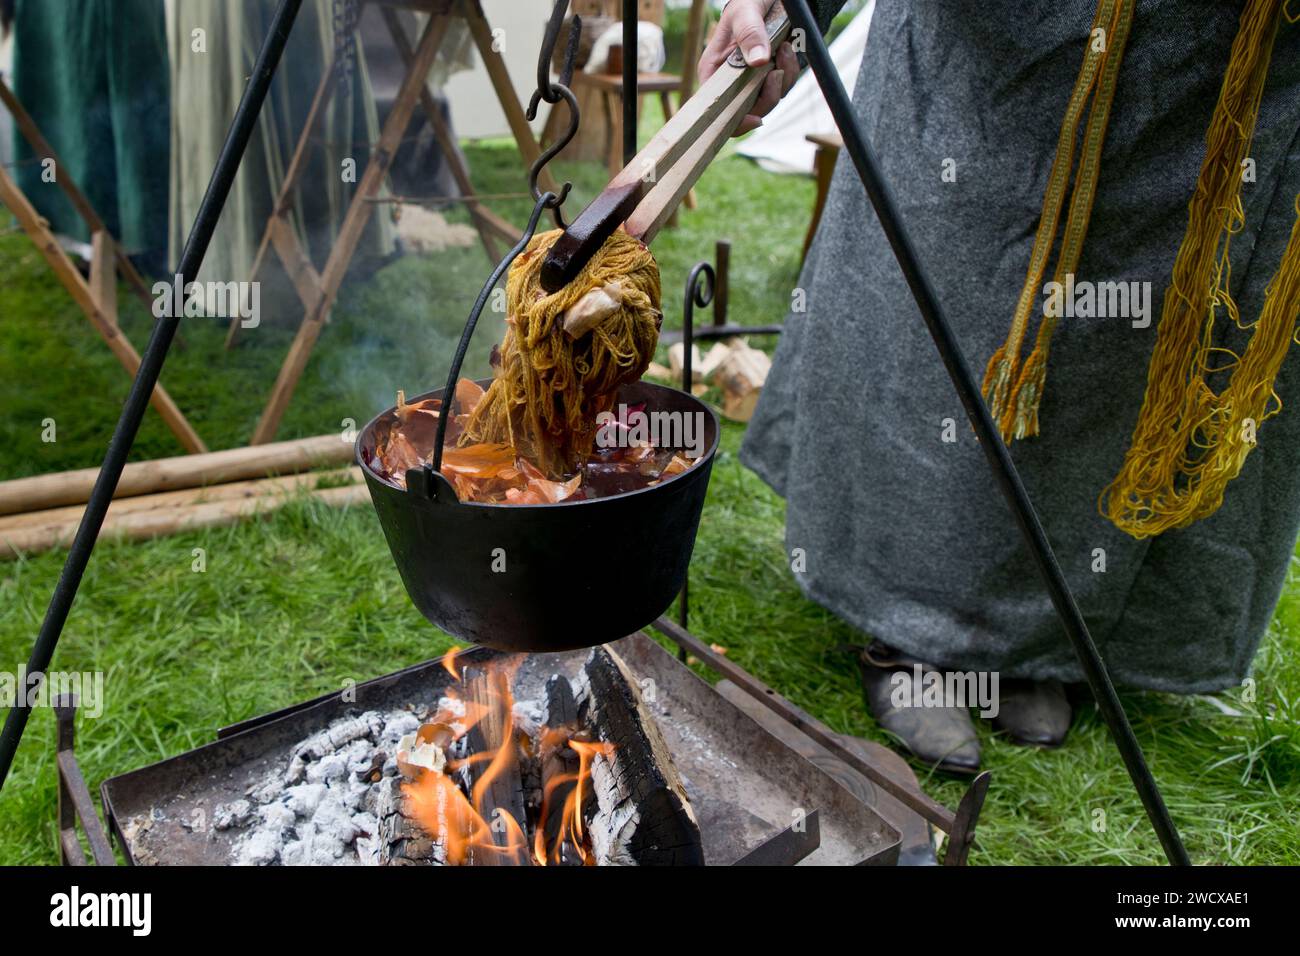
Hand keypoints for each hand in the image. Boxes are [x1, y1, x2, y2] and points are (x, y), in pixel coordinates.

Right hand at [697, 0, 799, 135]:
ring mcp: (751, 79)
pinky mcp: (769, 75)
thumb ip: (750, 33)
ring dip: (782, 79)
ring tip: (784, 49)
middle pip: (749, 110)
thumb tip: (758, 61)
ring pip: (769, 100)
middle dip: (768, 95)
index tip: (756, 117)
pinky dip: (789, 71)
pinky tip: (787, 50)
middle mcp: (732, 80)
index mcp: (714, 70)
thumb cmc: (748, 1)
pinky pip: (783, 86)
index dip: (736, 120)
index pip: (718, 108)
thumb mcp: (745, 12)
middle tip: (775, 72)